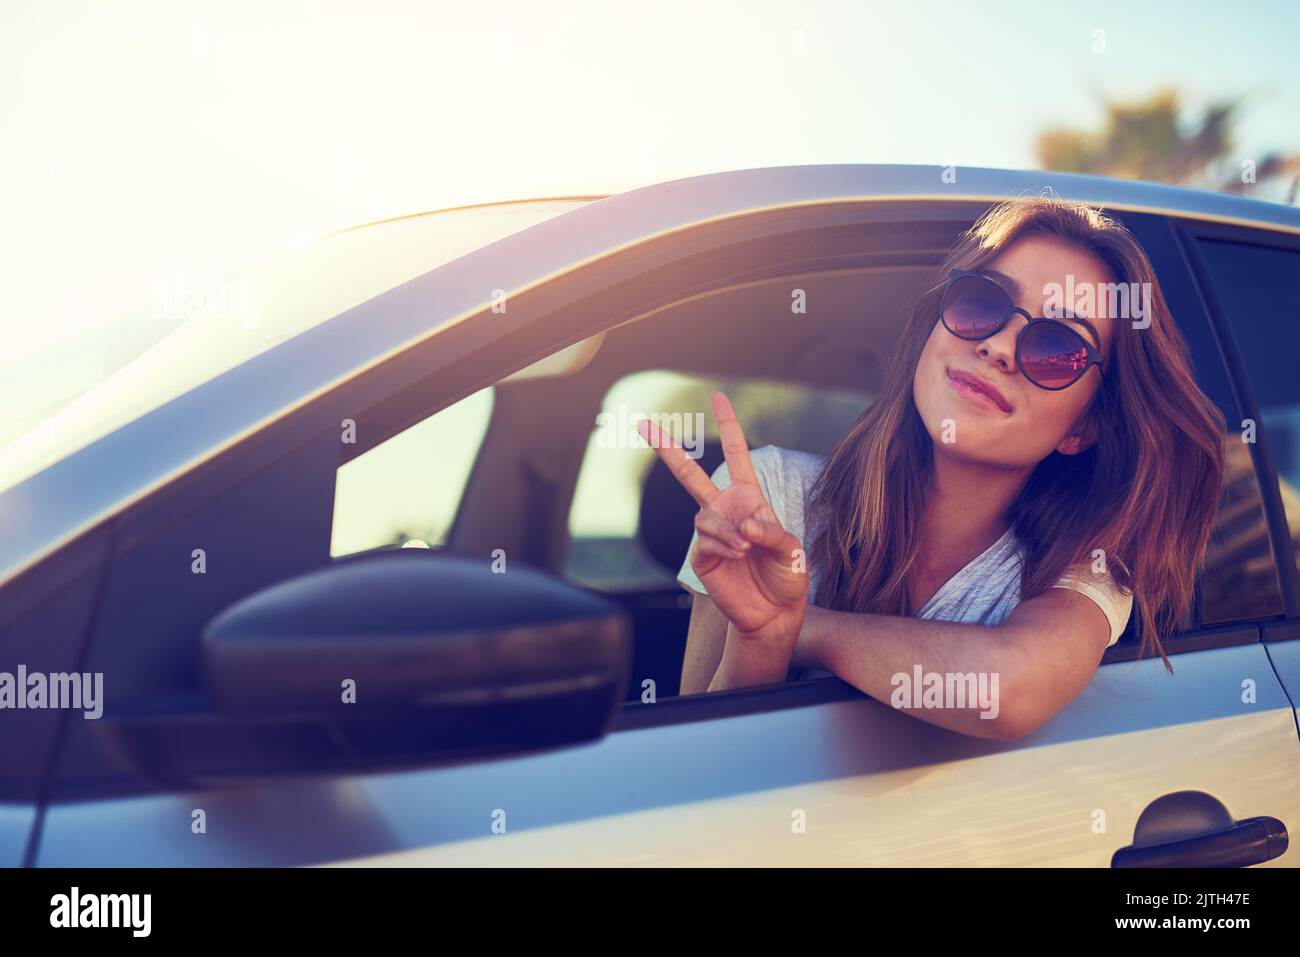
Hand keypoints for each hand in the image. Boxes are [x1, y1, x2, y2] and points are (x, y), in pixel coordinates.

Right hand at [638, 392, 807, 646]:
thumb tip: (744, 526)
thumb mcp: (792, 549)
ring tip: (746, 548)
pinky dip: (723, 546)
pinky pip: (704, 541)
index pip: (737, 455)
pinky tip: (738, 555)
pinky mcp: (701, 556)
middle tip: (643, 424)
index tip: (717, 398)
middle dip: (667, 449)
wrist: (774, 613)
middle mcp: (725, 510)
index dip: (728, 426)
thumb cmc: (787, 576)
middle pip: (690, 474)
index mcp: (749, 499)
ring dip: (727, 530)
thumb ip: (771, 532)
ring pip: (705, 517)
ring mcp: (711, 533)